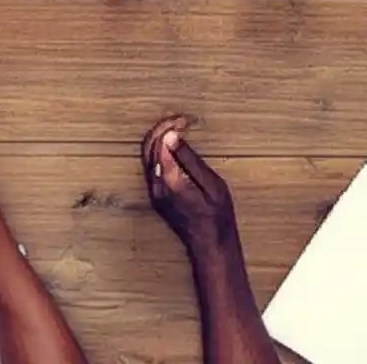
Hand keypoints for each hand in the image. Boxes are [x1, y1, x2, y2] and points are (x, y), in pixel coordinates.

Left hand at [141, 116, 236, 258]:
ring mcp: (153, 192)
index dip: (169, 127)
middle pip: (148, 147)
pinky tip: (175, 144)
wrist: (210, 246)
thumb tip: (173, 136)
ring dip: (160, 138)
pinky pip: (152, 165)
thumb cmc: (218, 217)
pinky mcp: (156, 195)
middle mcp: (156, 187)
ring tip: (179, 126)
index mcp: (169, 183)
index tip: (185, 120)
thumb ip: (190, 160)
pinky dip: (160, 150)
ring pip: (147, 156)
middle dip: (162, 128)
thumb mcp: (212, 186)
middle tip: (181, 119)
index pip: (159, 145)